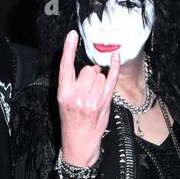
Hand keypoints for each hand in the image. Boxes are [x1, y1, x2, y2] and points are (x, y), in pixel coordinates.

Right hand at [57, 29, 120, 166]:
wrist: (78, 144)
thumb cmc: (71, 123)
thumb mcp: (64, 103)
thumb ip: (73, 84)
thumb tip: (91, 68)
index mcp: (63, 94)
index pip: (65, 67)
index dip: (68, 49)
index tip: (72, 35)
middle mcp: (77, 96)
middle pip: (87, 70)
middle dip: (89, 75)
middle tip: (87, 89)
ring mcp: (91, 100)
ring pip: (99, 75)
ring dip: (99, 80)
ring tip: (94, 95)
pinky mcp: (103, 103)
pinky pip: (111, 79)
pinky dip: (114, 68)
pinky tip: (115, 58)